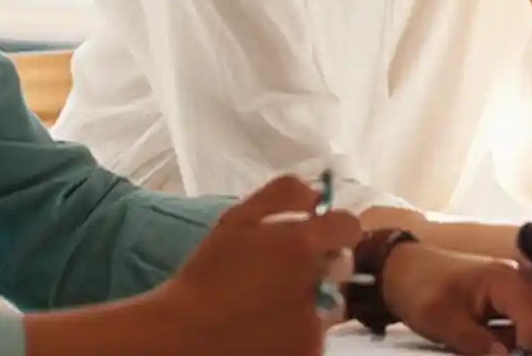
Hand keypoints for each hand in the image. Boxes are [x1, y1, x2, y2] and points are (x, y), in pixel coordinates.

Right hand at [154, 176, 361, 355]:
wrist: (184, 337)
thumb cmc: (207, 275)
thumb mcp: (237, 220)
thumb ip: (284, 196)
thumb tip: (317, 191)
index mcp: (303, 246)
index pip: (348, 226)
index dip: (333, 228)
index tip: (316, 236)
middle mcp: (318, 283)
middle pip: (340, 265)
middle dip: (320, 265)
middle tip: (284, 274)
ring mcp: (316, 322)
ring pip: (328, 300)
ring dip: (309, 298)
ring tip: (269, 303)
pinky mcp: (310, 350)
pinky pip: (315, 331)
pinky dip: (298, 328)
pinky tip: (268, 326)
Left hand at [382, 243, 531, 355]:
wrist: (401, 270)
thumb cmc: (420, 290)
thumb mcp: (442, 322)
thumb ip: (476, 343)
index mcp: (505, 282)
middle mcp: (517, 282)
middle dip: (530, 346)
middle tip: (502, 353)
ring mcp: (512, 288)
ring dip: (520, 342)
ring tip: (495, 348)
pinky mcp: (503, 297)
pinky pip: (518, 321)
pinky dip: (510, 337)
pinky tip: (492, 344)